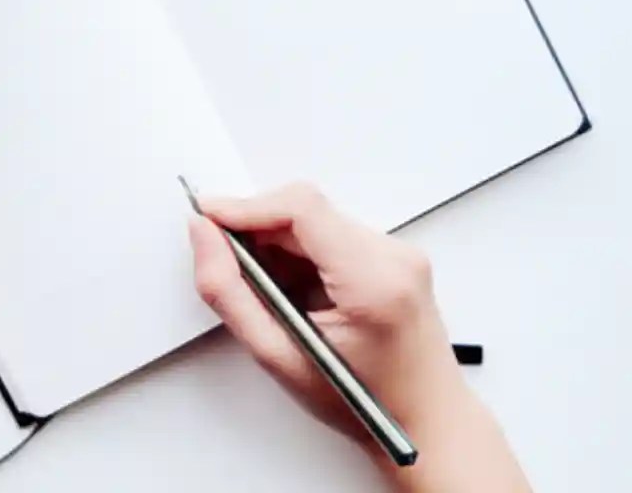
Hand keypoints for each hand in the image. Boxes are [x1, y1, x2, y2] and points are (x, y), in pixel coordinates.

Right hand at [189, 183, 529, 491]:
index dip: (246, 207)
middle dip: (257, 230)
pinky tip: (296, 295)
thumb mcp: (280, 358)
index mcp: (374, 282)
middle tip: (229, 267)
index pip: (302, 209)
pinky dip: (300, 255)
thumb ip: (230, 294)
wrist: (426, 424)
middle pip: (306, 211)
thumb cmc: (366, 406)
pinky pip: (331, 234)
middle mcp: (394, 257)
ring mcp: (399, 254)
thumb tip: (204, 239)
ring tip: (273, 297)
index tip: (209, 216)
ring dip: (278, 246)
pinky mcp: (393, 257)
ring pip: (315, 220)